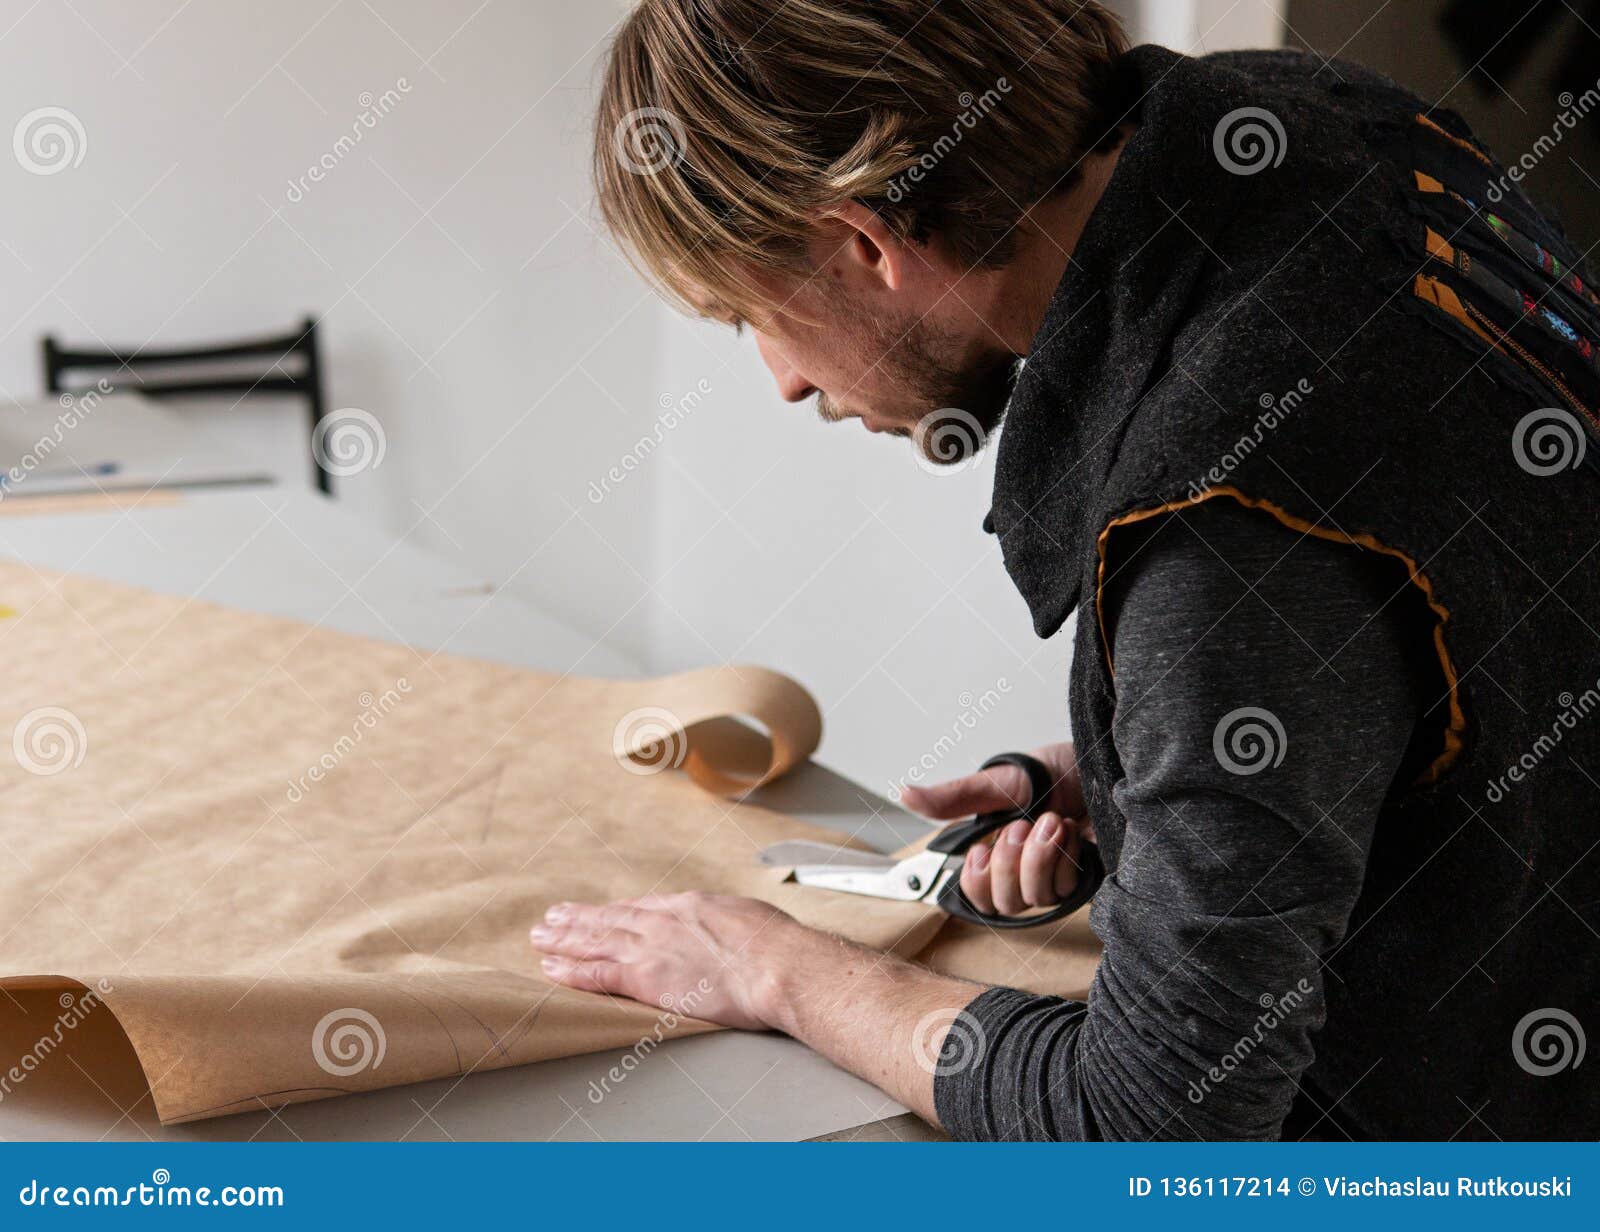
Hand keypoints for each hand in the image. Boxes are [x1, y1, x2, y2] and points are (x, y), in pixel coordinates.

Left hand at [529, 891, 811, 1031]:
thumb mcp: (752, 921)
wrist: (777, 964)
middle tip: (552, 918)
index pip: (644, 909)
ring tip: (540, 938)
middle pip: (611, 918)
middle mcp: (663, 921)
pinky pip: (597, 974)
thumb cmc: (778, 947)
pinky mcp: (644, 976)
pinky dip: (571, 971)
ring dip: (564, 941)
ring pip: (595, 942)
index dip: (617, 913)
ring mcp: (651, 947)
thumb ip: (731, 925)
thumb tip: (736, 932)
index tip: (600, 913)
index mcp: (691, 906)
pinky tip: (551, 969)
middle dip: (579, 920)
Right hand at [899, 743, 1090, 916]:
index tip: (981, 849)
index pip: (977, 897)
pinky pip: (1068, 887)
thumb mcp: (998, 783)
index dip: (976, 882)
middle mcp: (1025, 873)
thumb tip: (905, 794)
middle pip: (1005, 904)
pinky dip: (1066, 855)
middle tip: (1022, 826)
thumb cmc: (1051, 773)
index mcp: (997, 854)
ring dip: (1041, 856)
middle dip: (1011, 864)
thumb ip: (954, 797)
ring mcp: (1055, 878)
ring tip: (1051, 820)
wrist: (1098, 766)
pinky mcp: (1084, 879)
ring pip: (1036, 898)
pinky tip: (1069, 829)